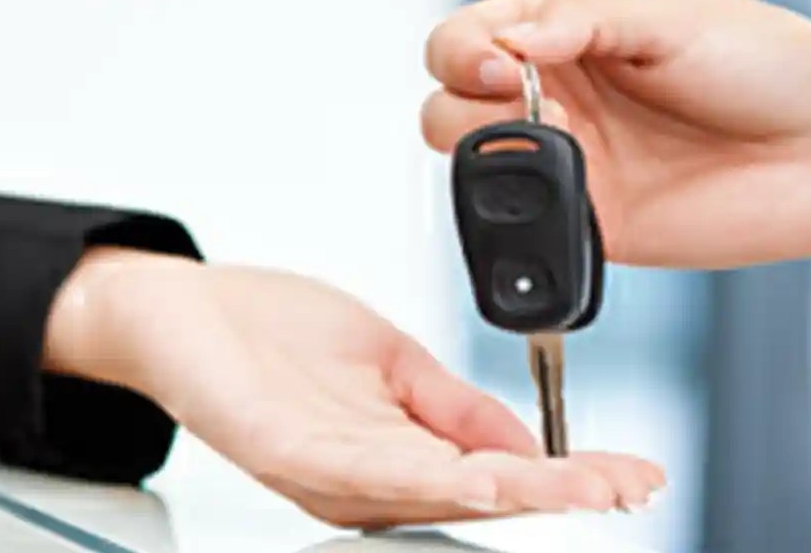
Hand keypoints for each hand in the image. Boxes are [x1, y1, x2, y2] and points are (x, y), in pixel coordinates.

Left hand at [44, 248, 663, 528]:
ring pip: (435, 494)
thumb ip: (459, 407)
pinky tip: (482, 477)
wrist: (176, 312)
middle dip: (562, 493)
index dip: (571, 476)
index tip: (634, 472)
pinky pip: (366, 474)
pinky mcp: (284, 450)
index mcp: (400, 455)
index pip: (500, 475)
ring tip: (580, 491)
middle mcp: (368, 479)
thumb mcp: (393, 361)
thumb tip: (532, 444)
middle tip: (629, 488)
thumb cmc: (273, 337)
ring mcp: (326, 470)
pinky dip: (432, 479)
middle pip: (479, 497)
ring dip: (515, 496)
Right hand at [422, 0, 810, 283]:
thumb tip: (508, 39)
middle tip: (527, 98)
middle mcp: (558, 94)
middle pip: (449, 96)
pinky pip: (522, 227)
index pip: (469, 36)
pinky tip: (569, 189)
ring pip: (470, 160)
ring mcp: (570, 161)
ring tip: (556, 138)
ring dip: (486, 147)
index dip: (465, 47)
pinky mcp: (592, 224)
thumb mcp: (674, 13)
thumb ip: (583, 16)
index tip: (505, 60)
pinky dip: (519, 213)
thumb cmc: (769, 65)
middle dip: (464, 96)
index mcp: (570, 32)